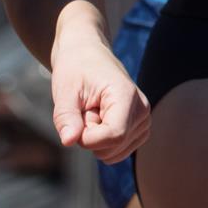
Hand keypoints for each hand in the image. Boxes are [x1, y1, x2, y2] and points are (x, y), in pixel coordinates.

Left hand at [50, 15, 150, 162]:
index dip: (88, 138)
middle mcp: (142, 109)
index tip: (73, 121)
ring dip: (94, 137)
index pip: (114, 135)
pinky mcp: (139, 130)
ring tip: (91, 110)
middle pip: (113, 147)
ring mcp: (143, 121)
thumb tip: (68, 141)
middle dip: (89, 135)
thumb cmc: (75, 68)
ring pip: (114, 153)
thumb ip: (66, 117)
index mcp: (127, 95)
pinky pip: (116, 152)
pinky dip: (101, 141)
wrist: (86, 55)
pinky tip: (98, 118)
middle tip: (84, 108)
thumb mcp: (64, 90)